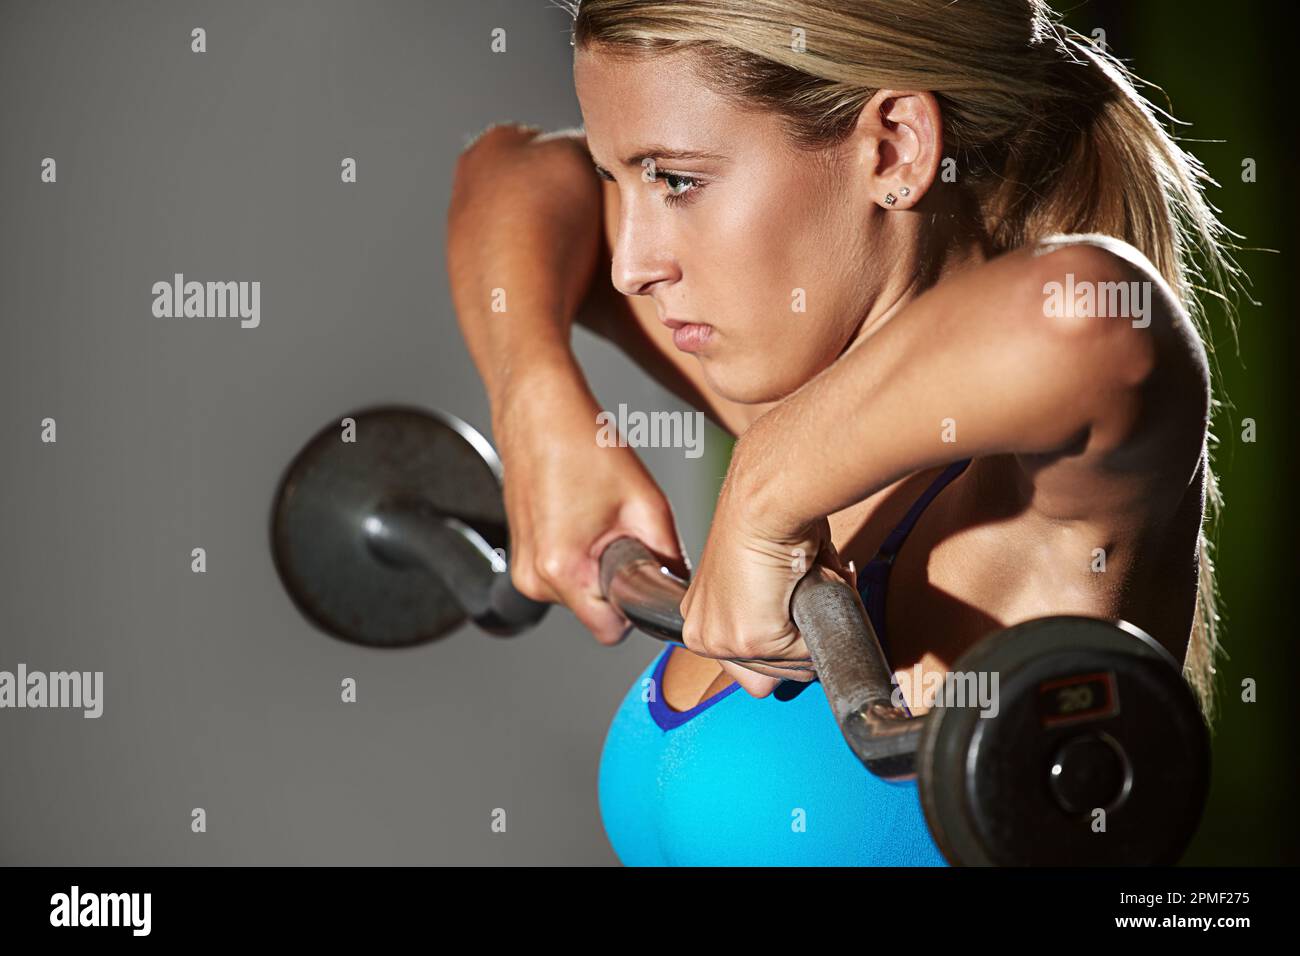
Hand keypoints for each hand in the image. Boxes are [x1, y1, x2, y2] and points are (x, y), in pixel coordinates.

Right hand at [495, 360, 689, 645]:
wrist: (537, 409)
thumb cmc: (582, 443)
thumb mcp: (646, 502)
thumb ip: (669, 556)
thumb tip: (683, 587)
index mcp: (562, 568)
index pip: (611, 631)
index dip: (636, 608)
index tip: (645, 580)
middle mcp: (533, 577)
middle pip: (595, 611)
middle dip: (617, 581)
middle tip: (623, 531)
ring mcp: (522, 568)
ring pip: (579, 593)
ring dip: (597, 566)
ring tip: (600, 517)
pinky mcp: (521, 555)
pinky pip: (563, 574)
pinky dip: (580, 554)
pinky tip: (583, 515)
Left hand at [678, 463, 857, 696]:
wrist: (764, 501)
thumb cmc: (766, 519)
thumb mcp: (763, 574)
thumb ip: (775, 612)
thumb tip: (808, 636)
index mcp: (700, 618)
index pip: (749, 664)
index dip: (783, 641)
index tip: (790, 609)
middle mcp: (701, 634)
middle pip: (771, 672)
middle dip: (799, 638)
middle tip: (801, 590)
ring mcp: (724, 641)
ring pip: (792, 666)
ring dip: (810, 629)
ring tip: (800, 583)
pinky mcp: (750, 640)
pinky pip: (806, 655)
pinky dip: (820, 624)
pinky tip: (805, 585)